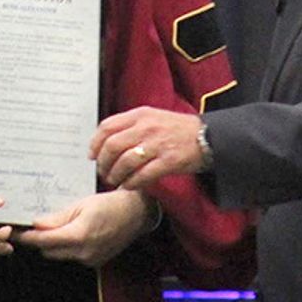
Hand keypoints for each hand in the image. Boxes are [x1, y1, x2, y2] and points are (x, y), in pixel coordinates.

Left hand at [13, 189, 153, 267]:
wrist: (137, 214)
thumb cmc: (111, 203)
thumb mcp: (82, 203)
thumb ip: (58, 217)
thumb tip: (36, 224)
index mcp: (78, 236)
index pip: (43, 240)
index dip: (27, 237)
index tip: (14, 231)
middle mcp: (83, 252)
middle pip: (48, 251)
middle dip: (37, 240)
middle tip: (28, 226)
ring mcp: (90, 259)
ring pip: (58, 255)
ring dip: (50, 244)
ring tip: (49, 227)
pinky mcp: (95, 262)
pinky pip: (72, 256)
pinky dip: (65, 247)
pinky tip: (67, 233)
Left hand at [89, 106, 204, 189]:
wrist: (208, 136)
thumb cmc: (178, 129)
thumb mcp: (153, 117)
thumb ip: (131, 126)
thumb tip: (106, 141)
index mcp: (140, 115)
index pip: (107, 127)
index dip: (95, 143)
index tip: (92, 155)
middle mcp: (146, 127)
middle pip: (112, 146)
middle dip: (103, 163)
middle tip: (103, 172)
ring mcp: (158, 144)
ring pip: (125, 162)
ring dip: (116, 175)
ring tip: (115, 181)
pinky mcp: (169, 161)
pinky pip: (142, 175)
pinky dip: (132, 183)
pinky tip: (129, 185)